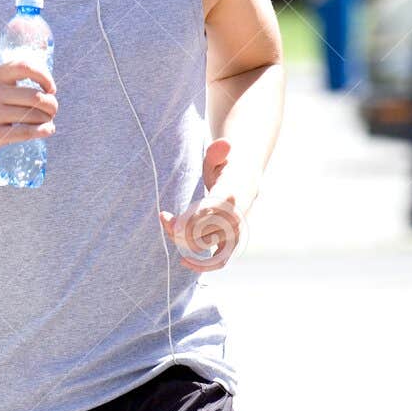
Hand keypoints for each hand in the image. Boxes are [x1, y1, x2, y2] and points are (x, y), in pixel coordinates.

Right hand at [0, 60, 57, 167]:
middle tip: (52, 110)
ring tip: (47, 121)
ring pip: (33, 115)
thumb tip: (48, 84)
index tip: (51, 89)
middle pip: (34, 95)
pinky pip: (27, 132)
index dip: (44, 76)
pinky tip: (47, 130)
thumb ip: (13, 79)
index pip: (25, 67)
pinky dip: (43, 131)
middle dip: (51, 104)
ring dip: (47, 119)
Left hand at [159, 140, 248, 271]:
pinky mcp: (230, 245)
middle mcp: (235, 217)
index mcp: (232, 194)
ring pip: (204, 244)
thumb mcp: (220, 157)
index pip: (215, 207)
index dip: (196, 216)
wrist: (246, 184)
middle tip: (166, 218)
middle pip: (204, 229)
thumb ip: (217, 152)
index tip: (173, 222)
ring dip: (183, 239)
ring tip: (170, 225)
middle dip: (181, 227)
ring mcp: (234, 233)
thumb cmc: (225, 170)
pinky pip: (218, 263)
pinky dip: (201, 266)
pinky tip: (183, 262)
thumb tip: (224, 144)